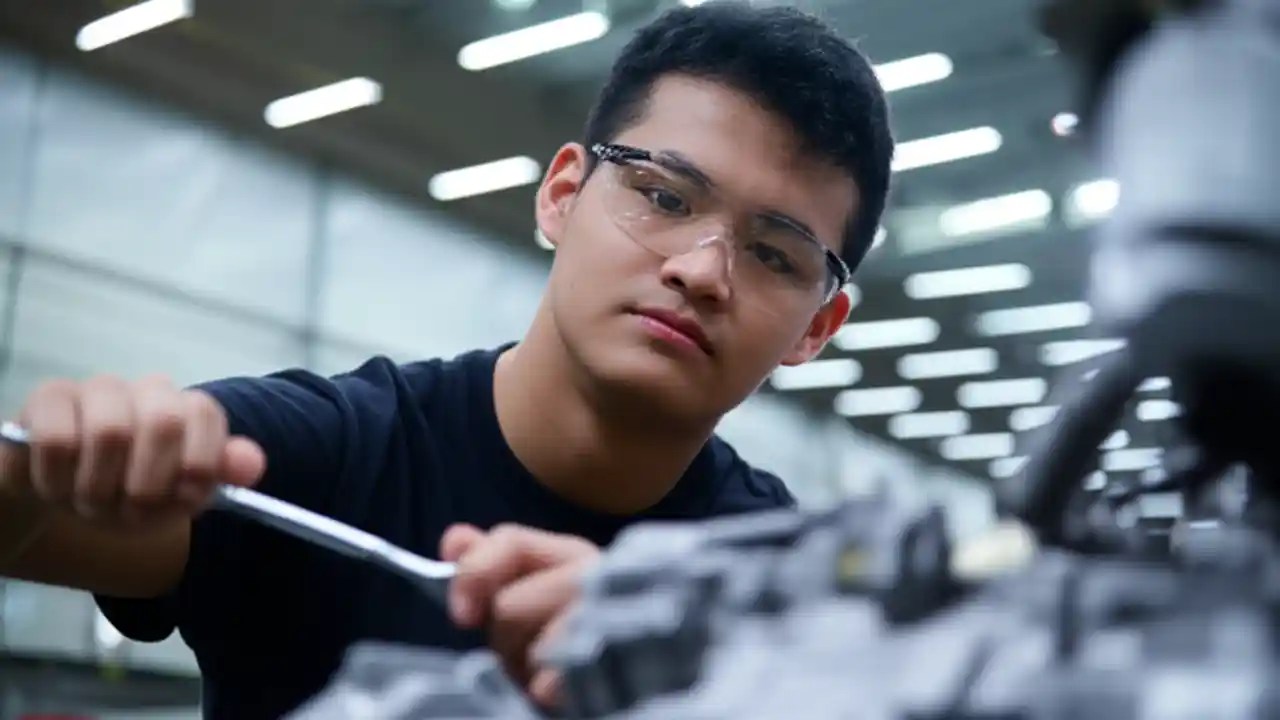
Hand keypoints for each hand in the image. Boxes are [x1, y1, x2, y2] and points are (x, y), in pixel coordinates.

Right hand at [0, 374, 265, 525]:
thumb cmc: (131, 491)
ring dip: (99, 489)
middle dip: (147, 486)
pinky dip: (59, 478)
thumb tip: (252, 465)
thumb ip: (218, 478)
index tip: (181, 501)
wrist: (65, 490)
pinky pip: (58, 438)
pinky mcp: (51, 398)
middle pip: (164, 424)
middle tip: (130, 512)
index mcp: (190, 411)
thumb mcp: (178, 497)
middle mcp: (151, 391)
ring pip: (109, 433)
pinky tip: (58, 487)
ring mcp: (100, 390)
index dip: (197, 466)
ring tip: (91, 503)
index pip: (206, 416)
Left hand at [441, 523, 600, 708]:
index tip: (462, 618)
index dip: (474, 574)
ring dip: (526, 669)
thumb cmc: (566, 636)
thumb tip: (454, 540)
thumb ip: (493, 566)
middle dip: (506, 639)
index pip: (510, 542)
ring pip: (530, 646)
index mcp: (574, 555)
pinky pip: (550, 683)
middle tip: (530, 654)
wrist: (627, 673)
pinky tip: (561, 690)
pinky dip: (545, 691)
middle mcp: (597, 577)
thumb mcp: (530, 594)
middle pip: (509, 606)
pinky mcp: (613, 665)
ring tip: (547, 671)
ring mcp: (608, 620)